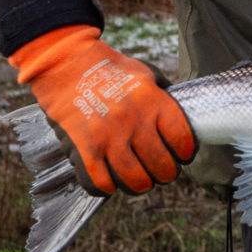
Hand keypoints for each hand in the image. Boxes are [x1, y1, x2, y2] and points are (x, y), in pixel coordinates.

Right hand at [8, 25, 196, 195]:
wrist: (65, 63)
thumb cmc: (108, 69)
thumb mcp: (145, 73)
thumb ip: (164, 95)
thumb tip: (182, 116)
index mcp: (152, 101)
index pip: (182, 139)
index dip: (187, 153)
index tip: (182, 156)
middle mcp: (133, 121)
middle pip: (162, 166)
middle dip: (167, 174)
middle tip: (162, 172)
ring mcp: (107, 137)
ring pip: (135, 181)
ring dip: (141, 185)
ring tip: (141, 181)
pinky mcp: (83, 149)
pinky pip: (101, 184)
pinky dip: (108, 187)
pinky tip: (111, 179)